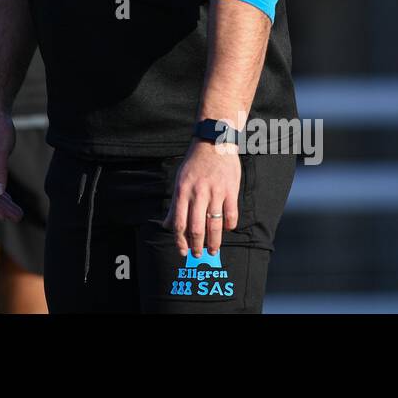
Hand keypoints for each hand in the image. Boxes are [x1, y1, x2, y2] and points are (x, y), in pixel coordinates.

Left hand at [162, 138, 241, 258]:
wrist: (214, 142)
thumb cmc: (194, 164)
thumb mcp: (180, 181)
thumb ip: (175, 205)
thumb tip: (167, 225)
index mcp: (182, 191)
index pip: (179, 222)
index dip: (180, 240)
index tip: (182, 251)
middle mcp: (197, 193)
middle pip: (196, 227)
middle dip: (196, 245)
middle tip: (198, 255)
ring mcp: (215, 192)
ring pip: (214, 224)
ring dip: (214, 241)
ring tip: (213, 250)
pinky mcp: (230, 190)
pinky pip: (231, 214)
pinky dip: (229, 226)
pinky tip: (226, 230)